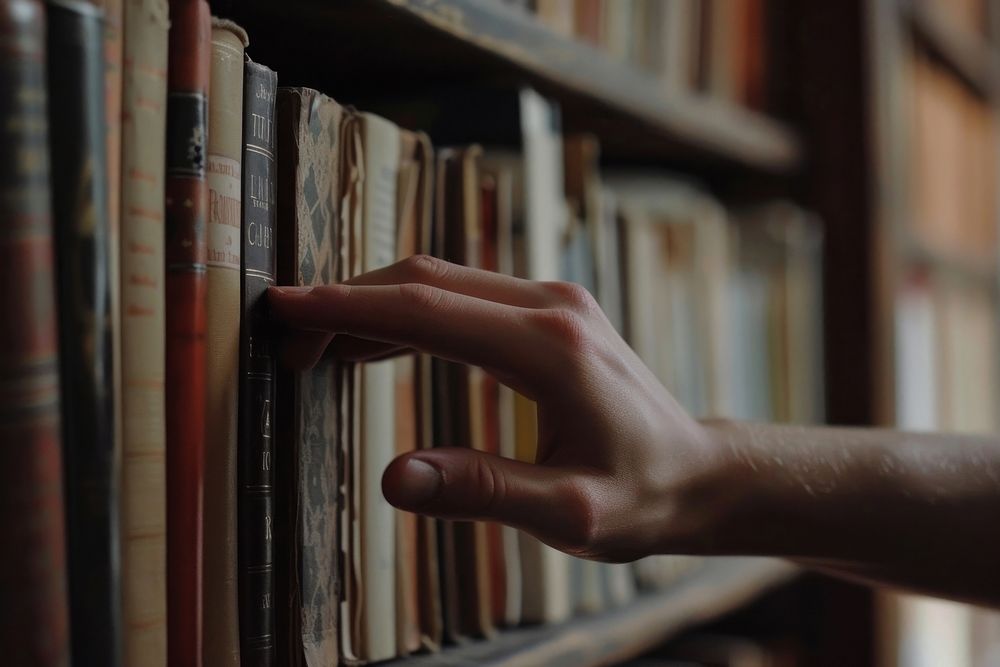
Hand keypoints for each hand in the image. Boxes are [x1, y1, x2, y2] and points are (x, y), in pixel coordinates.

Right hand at [268, 255, 724, 561]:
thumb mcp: (569, 515)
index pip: (426, 309)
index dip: (347, 307)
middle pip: (426, 280)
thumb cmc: (641, 498)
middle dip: (348, 302)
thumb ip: (483, 492)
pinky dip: (412, 311)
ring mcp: (553, 302)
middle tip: (286, 340)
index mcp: (550, 349)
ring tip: (317, 345)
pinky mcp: (551, 312)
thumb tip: (394, 479)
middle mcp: (550, 306)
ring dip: (376, 303)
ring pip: (442, 280)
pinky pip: (465, 295)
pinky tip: (376, 343)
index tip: (284, 308)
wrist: (698, 473)